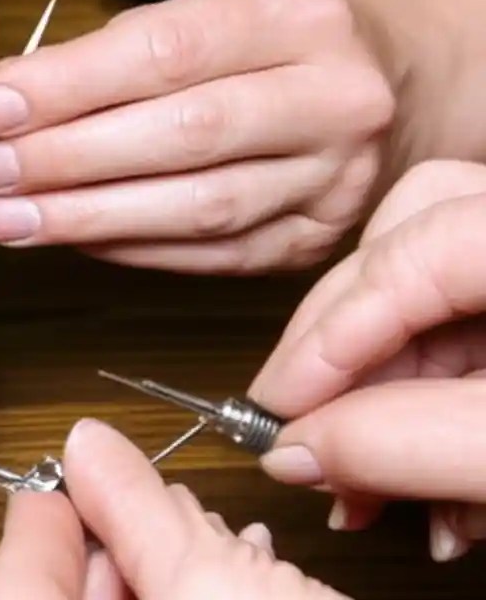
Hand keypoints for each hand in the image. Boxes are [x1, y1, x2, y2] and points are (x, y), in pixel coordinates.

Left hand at [0, 0, 395, 273]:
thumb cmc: (271, 50)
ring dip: (87, 218)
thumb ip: (112, 58)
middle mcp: (332, 99)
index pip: (167, 53)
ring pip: (197, 208)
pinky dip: (128, 248)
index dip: (71, 86)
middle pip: (184, 135)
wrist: (389, 90)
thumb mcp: (208, 18)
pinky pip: (208, 256)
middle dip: (69, 159)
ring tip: (9, 219)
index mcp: (296, 18)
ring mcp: (332, 180)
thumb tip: (9, 109)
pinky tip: (72, 238)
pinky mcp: (313, 242)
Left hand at [0, 419, 345, 599]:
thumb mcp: (211, 585)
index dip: (36, 522)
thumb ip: (139, 513)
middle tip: (129, 491)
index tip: (55, 475)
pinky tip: (234, 572)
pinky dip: (196, 594)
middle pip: (73, 593)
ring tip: (193, 526)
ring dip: (160, 566)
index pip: (20, 585)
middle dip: (107, 540)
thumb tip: (89, 446)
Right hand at [248, 159, 485, 561]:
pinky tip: (441, 490)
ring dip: (391, 403)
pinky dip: (440, 411)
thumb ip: (402, 443)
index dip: (329, 339)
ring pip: (434, 303)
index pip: (406, 255)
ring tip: (378, 489)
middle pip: (405, 261)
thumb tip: (297, 447)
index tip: (280, 412)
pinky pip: (473, 338)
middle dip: (351, 370)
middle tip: (313, 440)